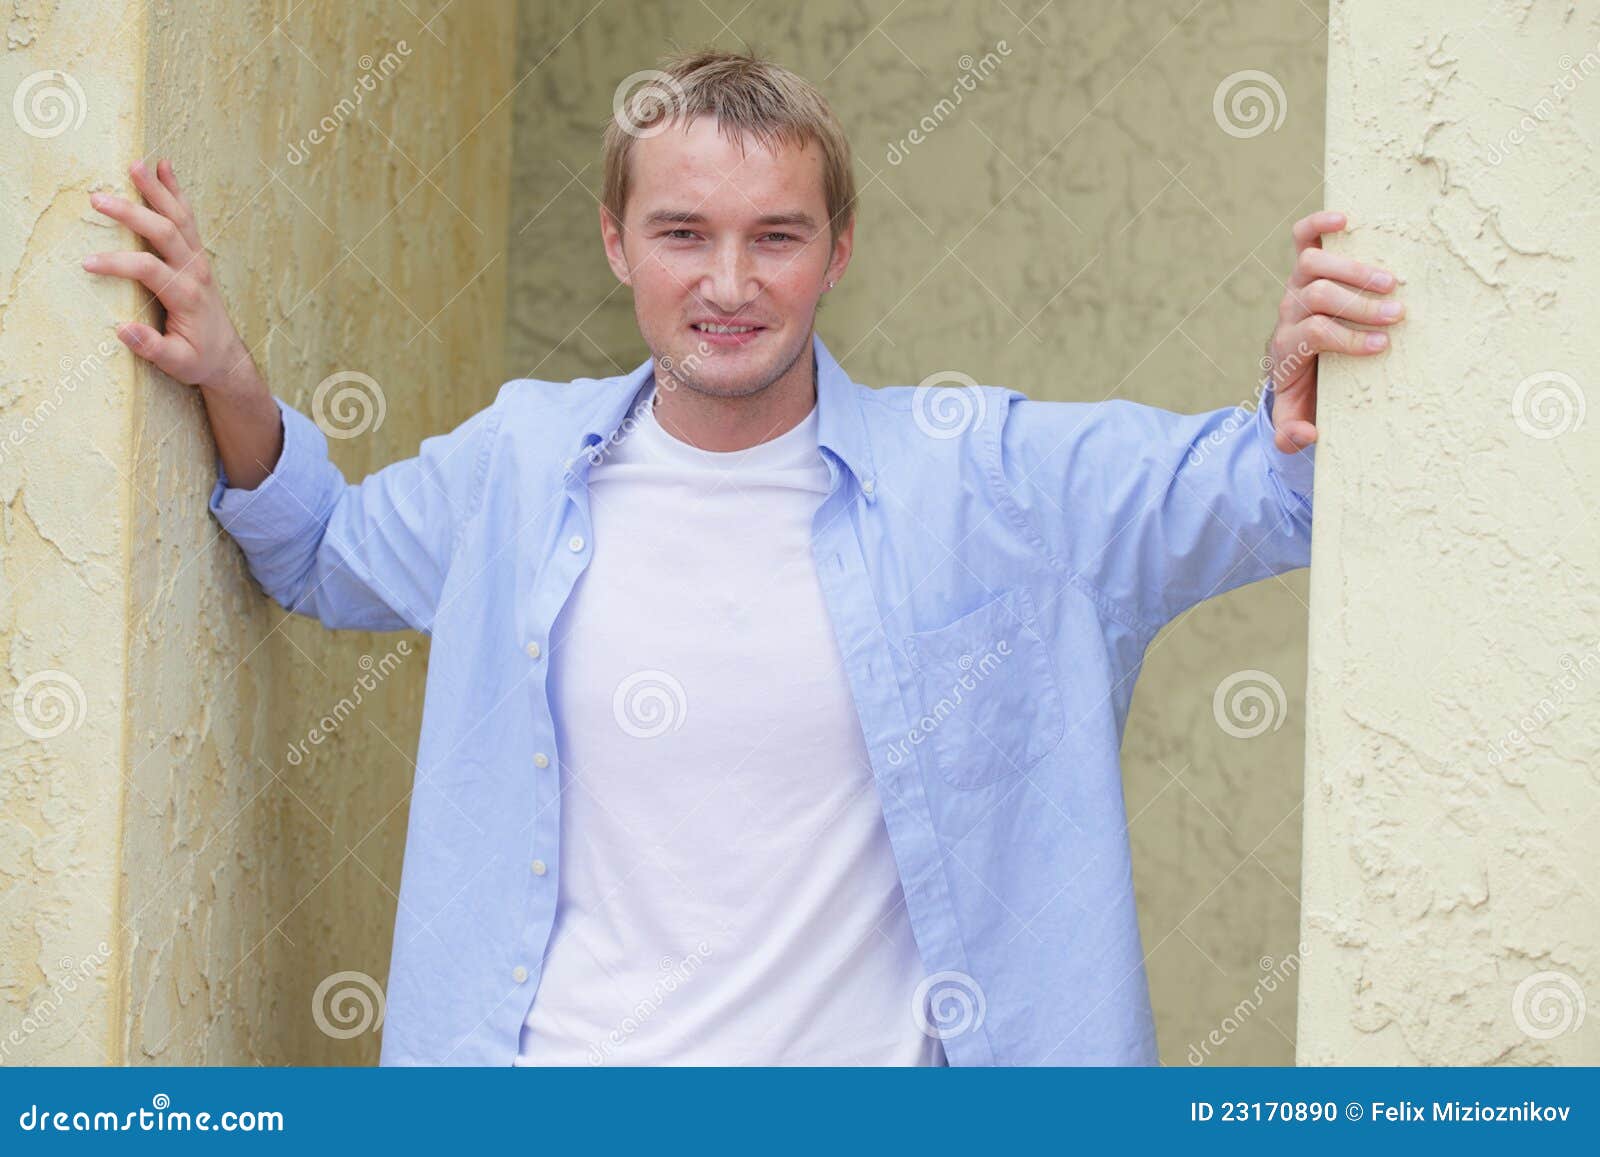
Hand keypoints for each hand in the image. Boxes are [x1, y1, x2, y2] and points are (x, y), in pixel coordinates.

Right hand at [83, 158, 254, 391]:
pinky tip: (164, 167)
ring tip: (136, 164)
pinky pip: (187, 217)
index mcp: (187, 296)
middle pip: (164, 232)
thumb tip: (123, 330)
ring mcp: (198, 259)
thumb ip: (152, 347)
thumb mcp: (177, 363)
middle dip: (131, 213)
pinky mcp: (197, 254)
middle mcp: (195, 271)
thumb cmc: (199, 358)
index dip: (118, 264)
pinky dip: (176, 191)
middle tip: (97, 198)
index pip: (149, 270)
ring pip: (179, 217)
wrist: (227, 355)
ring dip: (157, 190)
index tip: (87, 263)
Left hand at [1265, 210, 1401, 451]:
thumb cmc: (1304, 389)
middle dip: (1358, 305)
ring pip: (1312, 263)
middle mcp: (1289, 311)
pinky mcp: (1304, 267)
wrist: (1291, 364)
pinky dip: (1320, 223)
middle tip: (1397, 315)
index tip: (1381, 347)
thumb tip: (1306, 437)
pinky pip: (1304, 237)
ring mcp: (1295, 285)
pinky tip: (1348, 219)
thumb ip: (1292, 434)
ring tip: (1391, 282)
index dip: (1346, 337)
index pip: (1314, 332)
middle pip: (1317, 295)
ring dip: (1354, 269)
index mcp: (1287, 346)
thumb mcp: (1295, 416)